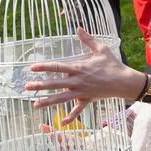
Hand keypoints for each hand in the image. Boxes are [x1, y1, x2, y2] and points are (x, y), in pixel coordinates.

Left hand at [25, 28, 141, 123]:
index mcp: (79, 68)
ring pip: (61, 98)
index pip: (57, 67)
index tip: (32, 68)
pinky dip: (70, 117)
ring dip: (48, 102)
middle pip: (55, 84)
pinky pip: (78, 110)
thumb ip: (88, 40)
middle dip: (40, 86)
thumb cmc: (113, 65)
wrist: (124, 81)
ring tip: (35, 104)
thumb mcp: (101, 49)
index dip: (44, 67)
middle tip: (27, 87)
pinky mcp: (87, 100)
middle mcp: (77, 81)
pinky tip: (62, 123)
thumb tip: (78, 28)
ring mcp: (81, 92)